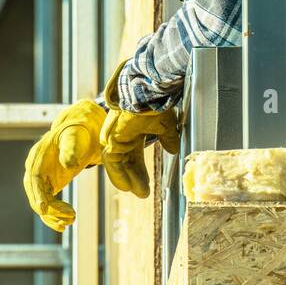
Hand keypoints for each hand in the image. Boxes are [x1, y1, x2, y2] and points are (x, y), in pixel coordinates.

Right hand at [22, 99, 106, 232]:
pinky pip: (46, 204)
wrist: (81, 132)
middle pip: (35, 194)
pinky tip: (63, 225)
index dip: (37, 194)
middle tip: (71, 217)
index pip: (34, 178)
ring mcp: (39, 178)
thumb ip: (71, 149)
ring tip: (71, 221)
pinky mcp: (47, 185)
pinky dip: (53, 215)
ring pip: (40, 203)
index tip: (44, 209)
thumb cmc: (78, 133)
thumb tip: (68, 164)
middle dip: (50, 209)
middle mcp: (34, 168)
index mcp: (37, 156)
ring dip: (53, 215)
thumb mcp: (76, 138)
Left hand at [98, 61, 180, 197]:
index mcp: (133, 130)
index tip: (147, 185)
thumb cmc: (155, 102)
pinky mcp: (111, 138)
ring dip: (127, 179)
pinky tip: (126, 187)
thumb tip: (174, 150)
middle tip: (143, 193)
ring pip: (117, 163)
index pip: (135, 155)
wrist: (146, 91)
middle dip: (135, 177)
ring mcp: (115, 136)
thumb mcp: (165, 124)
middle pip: (126, 161)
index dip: (140, 171)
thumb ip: (168, 137)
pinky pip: (111, 161)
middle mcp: (123, 134)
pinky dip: (118, 174)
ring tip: (137, 193)